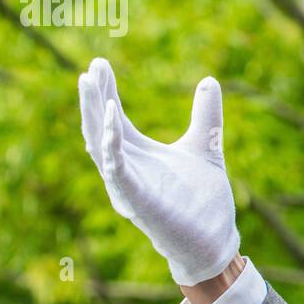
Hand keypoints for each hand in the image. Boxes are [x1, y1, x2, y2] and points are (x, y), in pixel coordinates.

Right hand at [78, 57, 239, 285]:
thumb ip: (206, 114)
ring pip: (99, 143)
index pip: (114, 117)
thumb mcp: (207, 145)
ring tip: (88, 82)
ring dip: (92, 113)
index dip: (106, 91)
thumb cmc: (203, 201)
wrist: (215, 240)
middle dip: (93, 96)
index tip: (100, 64)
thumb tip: (210, 80)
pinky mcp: (134, 199)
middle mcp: (127, 168)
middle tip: (91, 67)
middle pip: (100, 126)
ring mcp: (127, 184)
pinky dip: (109, 141)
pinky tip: (109, 115)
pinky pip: (115, 167)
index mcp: (139, 155)